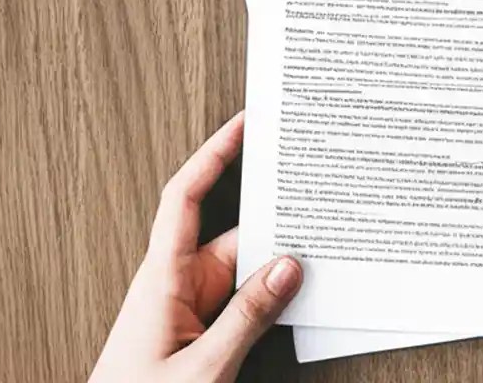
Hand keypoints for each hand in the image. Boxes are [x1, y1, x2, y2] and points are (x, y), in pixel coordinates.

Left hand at [90, 112, 302, 382]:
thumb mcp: (203, 367)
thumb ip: (248, 318)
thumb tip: (288, 267)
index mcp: (162, 279)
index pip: (185, 197)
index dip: (214, 154)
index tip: (244, 123)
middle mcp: (174, 285)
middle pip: (230, 232)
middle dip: (268, 211)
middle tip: (308, 182)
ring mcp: (186, 309)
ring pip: (241, 268)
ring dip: (274, 259)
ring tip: (319, 244)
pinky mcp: (197, 332)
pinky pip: (240, 298)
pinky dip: (269, 290)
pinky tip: (297, 291)